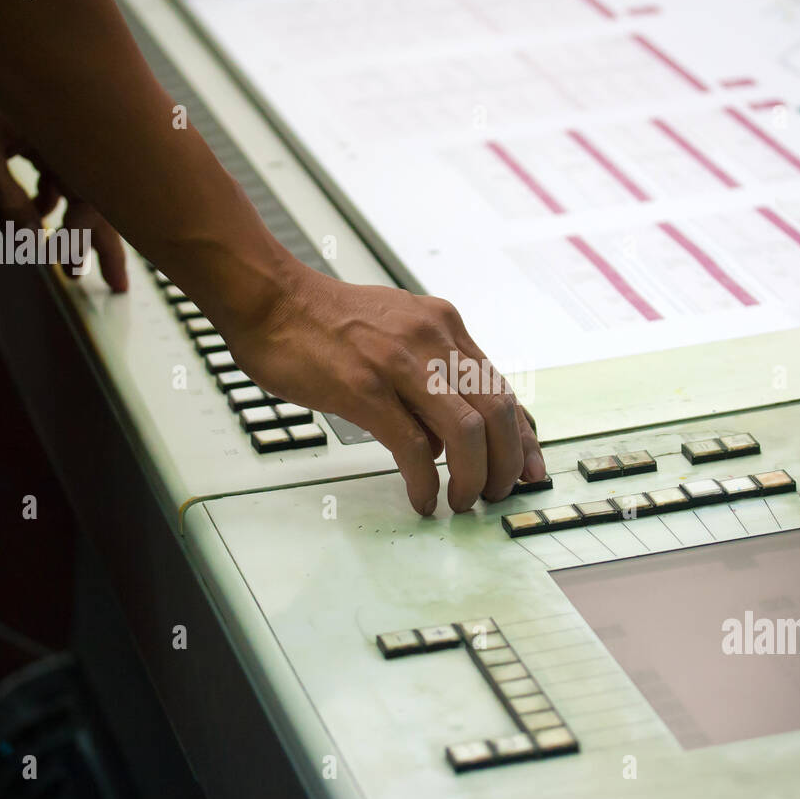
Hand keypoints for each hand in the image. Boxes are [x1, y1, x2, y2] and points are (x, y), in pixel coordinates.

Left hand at [0, 94, 127, 291]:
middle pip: (103, 199)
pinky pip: (67, 173)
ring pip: (85, 188)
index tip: (72, 271)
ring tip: (68, 258)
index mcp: (67, 138)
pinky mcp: (51, 133)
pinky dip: (56, 199)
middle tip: (116, 285)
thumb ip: (6, 202)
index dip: (81, 239)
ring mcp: (64, 135)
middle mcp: (74, 137)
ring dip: (77, 224)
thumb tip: (33, 245)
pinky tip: (39, 213)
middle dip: (106, 245)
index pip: (91, 201)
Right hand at [219, 267, 545, 515]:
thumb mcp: (396, 330)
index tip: (529, 469)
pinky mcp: (365, 388)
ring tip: (463, 501)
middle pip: (498, 411)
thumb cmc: (323, 320)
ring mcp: (400, 363)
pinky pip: (414, 446)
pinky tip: (423, 497)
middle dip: (507, 463)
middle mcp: (432, 339)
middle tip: (497, 494)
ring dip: (473, 476)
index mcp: (443, 326)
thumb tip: (446, 436)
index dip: (523, 437)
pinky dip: (426, 480)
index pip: (501, 389)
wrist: (270, 297)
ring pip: (467, 431)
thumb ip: (428, 373)